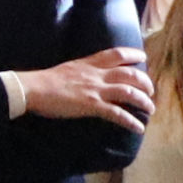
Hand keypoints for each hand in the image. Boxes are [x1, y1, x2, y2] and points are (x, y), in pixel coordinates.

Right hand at [20, 46, 155, 130]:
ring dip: (144, 101)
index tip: (143, 57)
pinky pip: (117, 113)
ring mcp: (95, 90)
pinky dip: (130, 121)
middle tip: (150, 91)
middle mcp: (97, 75)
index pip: (118, 54)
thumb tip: (92, 75)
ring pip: (129, 92)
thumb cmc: (46, 80)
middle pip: (131, 74)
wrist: (32, 88)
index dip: (134, 54)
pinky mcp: (91, 106)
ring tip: (150, 109)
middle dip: (145, 82)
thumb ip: (84, 70)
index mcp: (90, 63)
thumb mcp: (69, 68)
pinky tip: (138, 128)